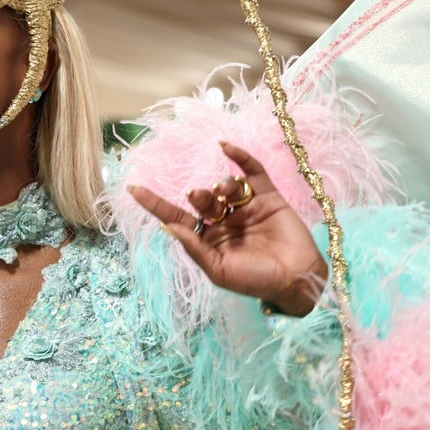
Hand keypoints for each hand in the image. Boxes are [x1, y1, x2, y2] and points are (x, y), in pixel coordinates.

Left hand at [129, 141, 326, 316]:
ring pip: (225, 185)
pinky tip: (226, 147)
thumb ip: (195, 248)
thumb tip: (168, 226)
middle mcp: (223, 220)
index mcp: (207, 238)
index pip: (176, 216)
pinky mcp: (268, 197)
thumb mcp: (219, 270)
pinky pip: (252, 172)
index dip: (155, 203)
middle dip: (197, 195)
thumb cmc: (256, 281)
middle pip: (201, 199)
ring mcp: (245, 207)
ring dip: (221, 184)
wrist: (297, 280)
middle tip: (197, 196)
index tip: (132, 188)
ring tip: (224, 192)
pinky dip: (240, 157)